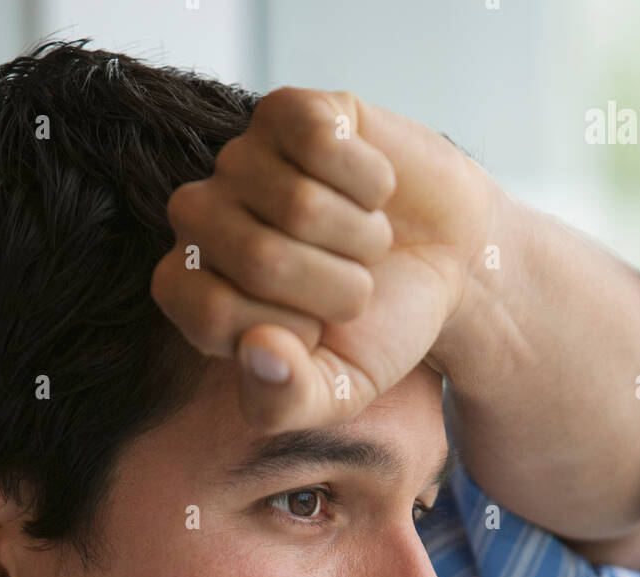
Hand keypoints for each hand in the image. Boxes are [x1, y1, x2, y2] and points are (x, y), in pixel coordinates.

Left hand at [149, 85, 492, 429]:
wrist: (447, 264)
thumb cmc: (380, 329)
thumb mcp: (338, 391)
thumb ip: (285, 400)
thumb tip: (258, 352)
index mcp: (192, 294)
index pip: (213, 314)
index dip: (289, 330)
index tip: (317, 332)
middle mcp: (199, 221)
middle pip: (258, 258)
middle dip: (336, 287)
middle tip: (356, 289)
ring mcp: (239, 159)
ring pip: (300, 203)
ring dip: (361, 237)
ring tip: (368, 244)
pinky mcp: (286, 112)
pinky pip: (324, 145)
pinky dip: (371, 181)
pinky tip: (374, 192)